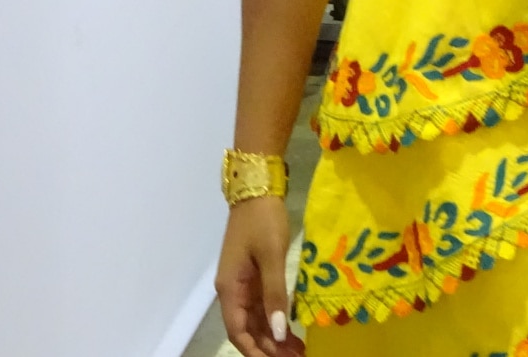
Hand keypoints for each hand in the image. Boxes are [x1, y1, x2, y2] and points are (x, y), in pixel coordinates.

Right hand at [216, 197, 303, 356]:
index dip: (255, 351)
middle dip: (268, 347)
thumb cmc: (262, 220)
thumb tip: (278, 332)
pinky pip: (262, 303)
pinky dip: (275, 318)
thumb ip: (274, 294)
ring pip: (256, 318)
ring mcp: (243, 281)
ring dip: (273, 335)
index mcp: (230, 288)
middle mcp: (232, 289)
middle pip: (248, 328)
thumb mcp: (271, 256)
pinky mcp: (253, 273)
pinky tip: (291, 328)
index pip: (238, 331)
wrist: (258, 187)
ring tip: (297, 349)